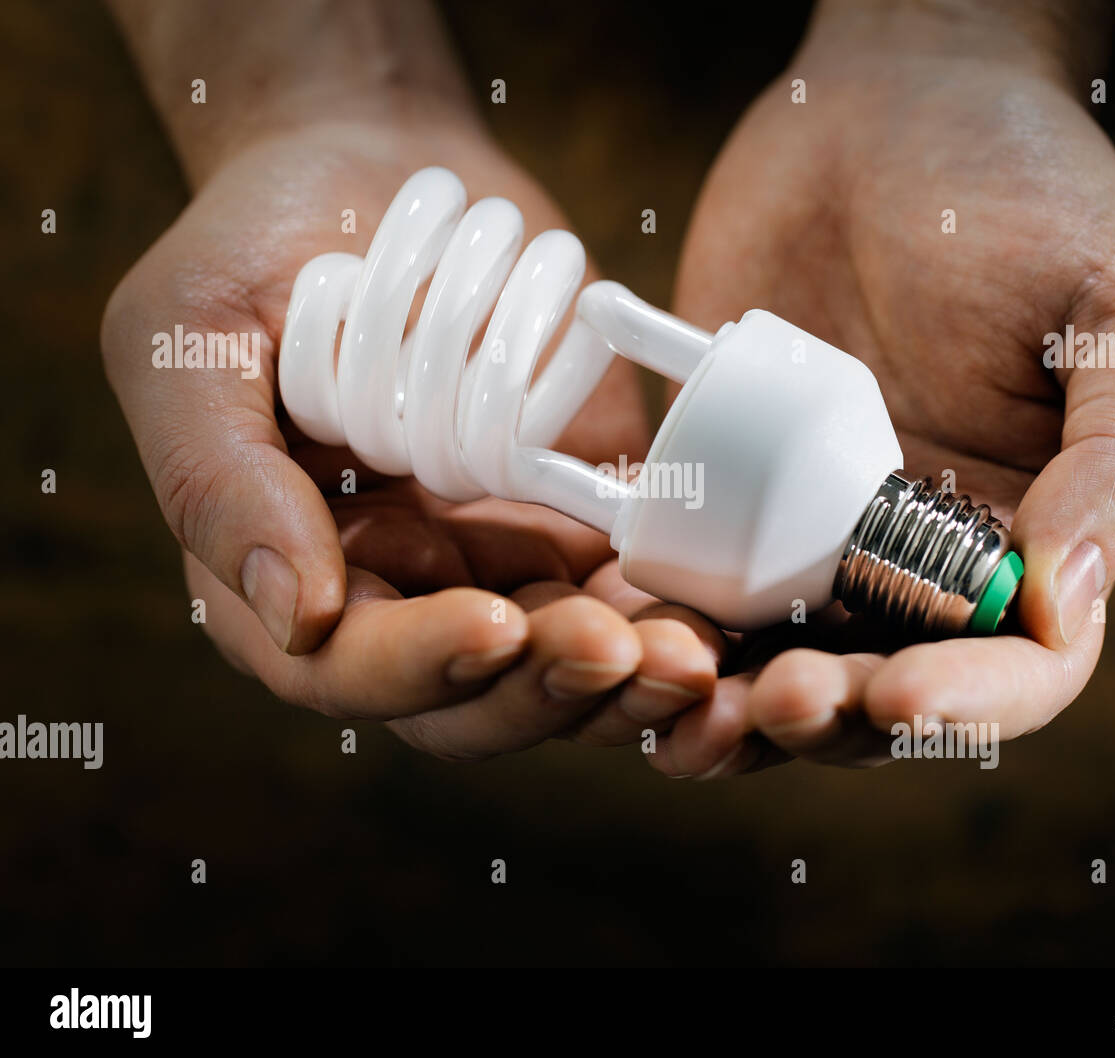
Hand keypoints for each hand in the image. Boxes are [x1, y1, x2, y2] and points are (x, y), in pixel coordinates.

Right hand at [101, 0, 720, 757]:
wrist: (372, 175)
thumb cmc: (258, 250)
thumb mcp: (190, 341)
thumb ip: (219, 480)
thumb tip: (301, 618)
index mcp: (284, 575)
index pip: (344, 670)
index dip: (418, 668)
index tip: (495, 627)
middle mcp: (393, 594)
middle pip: (470, 702)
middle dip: (546, 691)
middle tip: (622, 651)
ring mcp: (490, 564)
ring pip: (558, 669)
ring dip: (626, 678)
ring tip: (691, 653)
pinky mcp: (570, 520)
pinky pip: (621, 594)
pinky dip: (667, 613)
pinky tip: (717, 612)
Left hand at [650, 0, 1114, 773]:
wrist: (883, 109)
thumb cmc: (1028, 194)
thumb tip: (1066, 602)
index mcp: (1033, 537)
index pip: (1018, 668)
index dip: (968, 706)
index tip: (900, 695)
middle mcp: (920, 558)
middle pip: (881, 690)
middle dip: (832, 716)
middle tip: (774, 697)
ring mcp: (813, 530)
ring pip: (771, 662)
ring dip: (729, 704)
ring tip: (685, 697)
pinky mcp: (719, 491)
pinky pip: (686, 584)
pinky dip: (655, 625)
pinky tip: (619, 634)